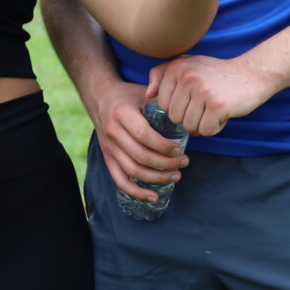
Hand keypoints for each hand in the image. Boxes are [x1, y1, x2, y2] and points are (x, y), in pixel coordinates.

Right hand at [92, 80, 187, 201]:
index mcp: (122, 113)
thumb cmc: (129, 95)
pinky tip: (153, 197)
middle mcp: (113, 132)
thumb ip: (163, 101)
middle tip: (184, 162)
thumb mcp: (144, 92)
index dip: (163, 146)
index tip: (179, 149)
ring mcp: (109, 147)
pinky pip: (120, 181)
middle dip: (166, 164)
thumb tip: (188, 119)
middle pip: (141, 156)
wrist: (101, 96)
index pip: (144, 135)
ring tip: (176, 175)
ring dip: (157, 178)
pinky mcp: (108, 158)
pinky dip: (136, 192)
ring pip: (133, 171)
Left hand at [148, 53, 276, 137]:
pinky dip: (214, 128)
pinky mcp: (217, 105)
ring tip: (213, 108)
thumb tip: (148, 95)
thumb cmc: (216, 74)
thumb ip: (163, 75)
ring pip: (189, 126)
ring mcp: (202, 90)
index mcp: (176, 67)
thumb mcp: (188, 65)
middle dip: (189, 117)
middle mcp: (187, 77)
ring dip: (202, 124)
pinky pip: (205, 130)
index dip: (178, 107)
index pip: (163, 104)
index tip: (193, 98)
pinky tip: (222, 114)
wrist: (251, 74)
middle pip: (174, 117)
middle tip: (205, 105)